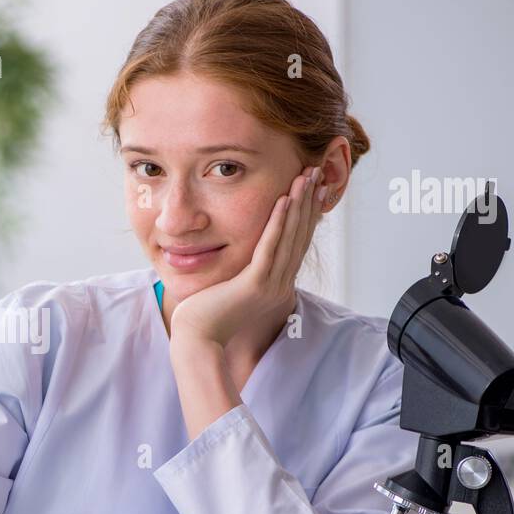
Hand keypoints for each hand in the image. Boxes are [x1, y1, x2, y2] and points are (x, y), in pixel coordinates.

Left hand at [170, 165, 325, 347]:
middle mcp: (280, 285)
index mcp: (276, 284)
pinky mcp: (255, 285)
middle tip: (317, 173)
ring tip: (306, 177)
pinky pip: (269, 248)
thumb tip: (241, 255)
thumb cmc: (206, 316)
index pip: (297, 243)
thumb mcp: (231, 288)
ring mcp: (270, 286)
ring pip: (289, 238)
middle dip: (309, 202)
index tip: (313, 188)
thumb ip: (242, 272)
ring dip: (298, 205)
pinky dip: (278, 223)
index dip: (307, 214)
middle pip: (300, 236)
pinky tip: (284, 200)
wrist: (197, 341)